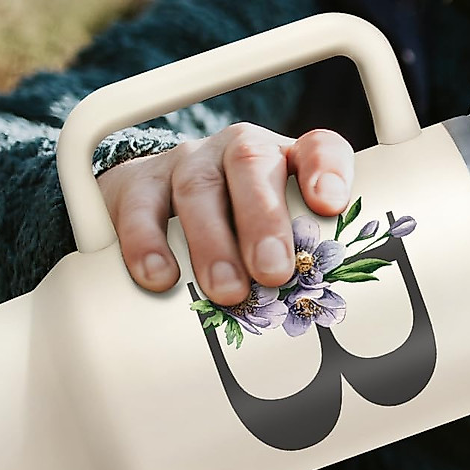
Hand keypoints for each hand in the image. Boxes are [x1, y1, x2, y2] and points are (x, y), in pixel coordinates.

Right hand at [97, 124, 354, 303]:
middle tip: (274, 272)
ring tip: (227, 291)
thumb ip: (308, 263)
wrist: (155, 199)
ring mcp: (187, 163)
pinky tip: (160, 278)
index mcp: (288, 160)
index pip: (318, 148)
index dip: (327, 170)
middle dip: (264, 219)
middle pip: (253, 163)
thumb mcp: (281, 239)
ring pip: (199, 189)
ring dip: (213, 243)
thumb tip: (330, 322)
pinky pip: (139, 208)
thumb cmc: (241, 230)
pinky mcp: (138, 185)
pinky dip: (147, 244)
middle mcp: (239, 151)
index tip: (329, 204)